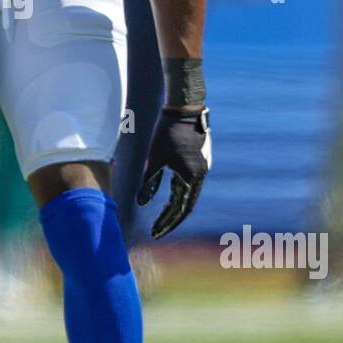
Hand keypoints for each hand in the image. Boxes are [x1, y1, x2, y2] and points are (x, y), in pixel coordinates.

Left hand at [137, 107, 210, 238]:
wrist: (184, 108)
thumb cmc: (167, 132)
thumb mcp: (154, 159)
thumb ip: (149, 182)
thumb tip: (141, 203)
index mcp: (192, 177)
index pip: (181, 209)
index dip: (168, 222)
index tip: (157, 233)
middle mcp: (201, 175)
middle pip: (186, 205)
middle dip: (171, 219)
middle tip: (157, 231)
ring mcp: (201, 168)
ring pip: (187, 195)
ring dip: (174, 207)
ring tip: (160, 218)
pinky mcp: (198, 162)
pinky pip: (188, 184)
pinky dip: (177, 194)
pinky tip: (167, 198)